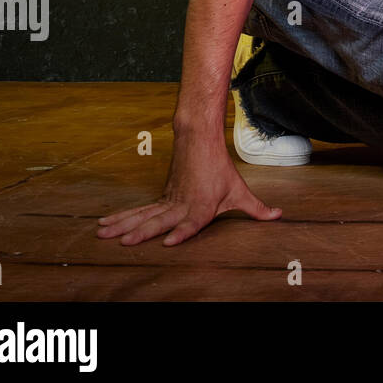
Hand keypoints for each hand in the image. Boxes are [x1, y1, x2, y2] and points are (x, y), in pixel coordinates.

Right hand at [96, 133, 281, 246]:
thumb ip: (257, 208)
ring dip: (123, 225)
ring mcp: (168, 201)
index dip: (181, 233)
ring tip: (103, 234)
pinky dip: (120, 217)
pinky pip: (138, 210)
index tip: (168, 242)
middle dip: (143, 232)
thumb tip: (279, 215)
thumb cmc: (220, 169)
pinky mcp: (160, 197)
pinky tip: (104, 225)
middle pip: (160, 220)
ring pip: (143, 214)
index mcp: (201, 207)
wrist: (199, 140)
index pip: (191, 223)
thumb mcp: (240, 191)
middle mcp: (181, 205)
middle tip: (126, 242)